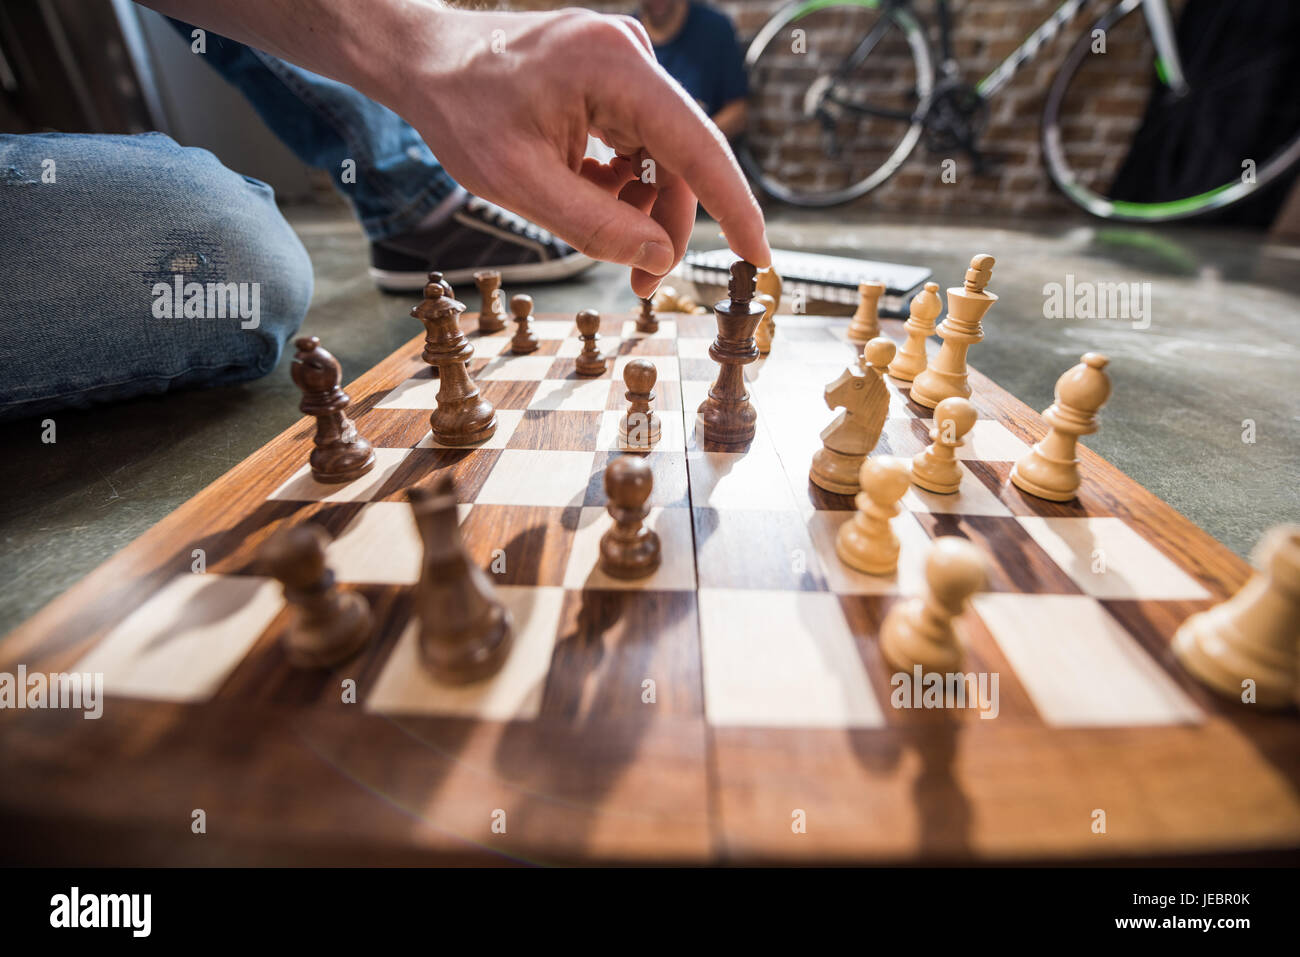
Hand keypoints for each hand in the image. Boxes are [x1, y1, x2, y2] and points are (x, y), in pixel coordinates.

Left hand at [389, 6, 769, 296]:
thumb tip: (662, 258)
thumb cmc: (461, 112)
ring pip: (660, 153)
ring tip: (593, 230)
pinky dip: (620, 179)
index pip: (699, 148)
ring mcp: (623, 62)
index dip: (735, 209)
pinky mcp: (611, 76)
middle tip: (645, 283)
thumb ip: (596, 227)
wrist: (424, 62)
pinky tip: (583, 192)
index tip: (758, 258)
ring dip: (639, 203)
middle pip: (680, 158)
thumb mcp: (521, 185)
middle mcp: (630, 55)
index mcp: (615, 68)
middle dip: (665, 223)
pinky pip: (637, 140)